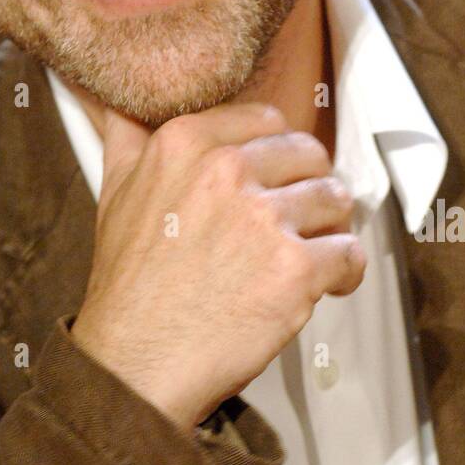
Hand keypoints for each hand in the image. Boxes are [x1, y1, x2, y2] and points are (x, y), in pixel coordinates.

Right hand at [70, 101, 364, 430]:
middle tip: (296, 221)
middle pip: (307, 154)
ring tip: (308, 255)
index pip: (266, 119)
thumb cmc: (128, 286)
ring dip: (329, 228)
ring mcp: (264, 217)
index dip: (277, 152)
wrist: (136, 363)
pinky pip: (350, 253)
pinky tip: (323, 286)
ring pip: (335, 199)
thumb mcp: (114, 192)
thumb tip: (116, 101)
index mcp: (185, 142)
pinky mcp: (295, 268)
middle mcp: (226, 169)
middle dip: (307, 187)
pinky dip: (344, 272)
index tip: (274, 179)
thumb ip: (126, 138)